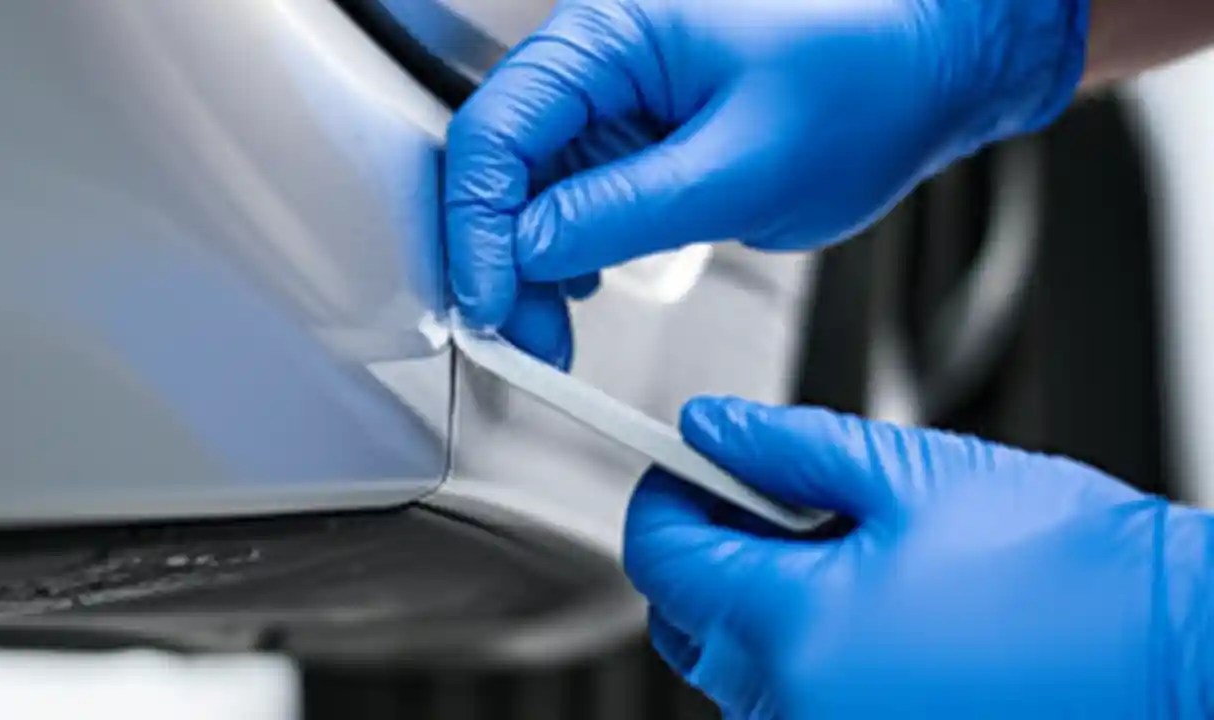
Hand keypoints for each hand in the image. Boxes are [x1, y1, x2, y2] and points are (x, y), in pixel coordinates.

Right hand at [446, 0, 1089, 364]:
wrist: (929, 71)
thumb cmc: (864, 82)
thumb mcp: (742, 166)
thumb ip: (624, 210)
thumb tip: (530, 250)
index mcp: (613, 36)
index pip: (495, 131)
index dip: (476, 229)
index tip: (491, 305)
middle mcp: (601, 61)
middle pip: (500, 165)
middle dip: (499, 259)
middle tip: (523, 338)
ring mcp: (619, 100)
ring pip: (530, 190)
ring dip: (530, 266)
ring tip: (553, 332)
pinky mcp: (640, 138)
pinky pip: (576, 196)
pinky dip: (567, 252)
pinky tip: (580, 290)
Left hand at [624, 397, 1211, 717]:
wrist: (1174, 655)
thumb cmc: (1067, 571)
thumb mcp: (908, 472)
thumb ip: (784, 447)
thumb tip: (712, 429)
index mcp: (793, 629)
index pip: (661, 558)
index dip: (665, 496)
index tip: (686, 464)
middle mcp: (797, 710)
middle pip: (688, 618)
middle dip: (711, 548)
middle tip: (772, 494)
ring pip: (740, 664)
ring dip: (760, 599)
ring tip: (846, 547)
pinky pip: (795, 702)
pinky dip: (805, 651)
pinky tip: (871, 606)